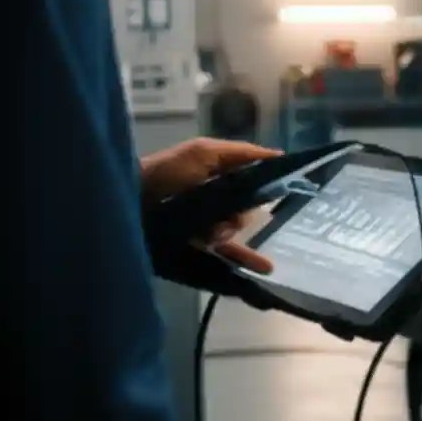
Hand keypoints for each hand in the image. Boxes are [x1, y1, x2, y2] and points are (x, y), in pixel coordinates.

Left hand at [141, 137, 281, 274]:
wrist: (129, 208)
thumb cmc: (166, 174)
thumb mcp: (203, 153)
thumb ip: (241, 154)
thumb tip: (279, 156)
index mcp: (219, 170)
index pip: (255, 174)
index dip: (271, 180)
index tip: (292, 189)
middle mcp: (218, 194)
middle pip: (249, 204)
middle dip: (241, 212)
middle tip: (225, 216)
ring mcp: (209, 220)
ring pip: (237, 226)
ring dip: (228, 232)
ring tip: (211, 236)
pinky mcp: (201, 243)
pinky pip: (229, 251)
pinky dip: (246, 259)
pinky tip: (266, 267)